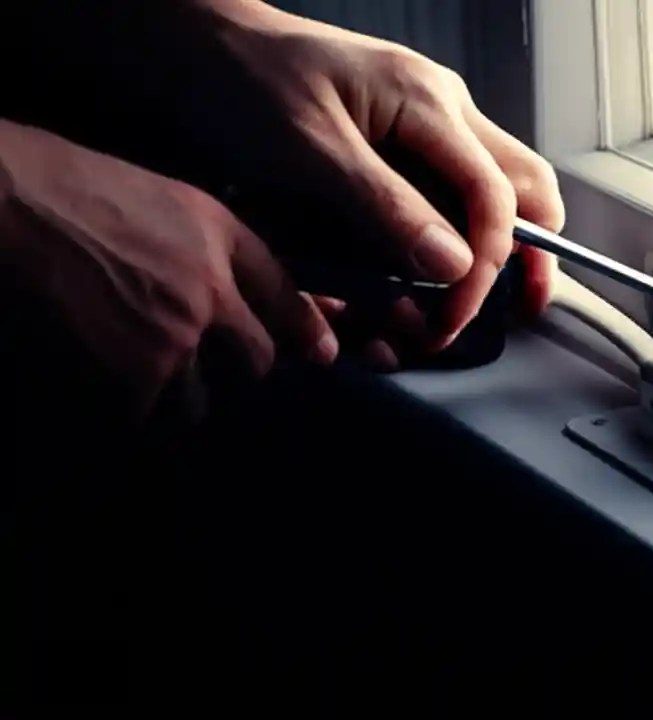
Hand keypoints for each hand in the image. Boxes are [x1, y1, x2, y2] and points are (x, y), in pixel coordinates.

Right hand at [0, 120, 336, 419]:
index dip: (305, 328)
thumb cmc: (63, 188)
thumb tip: (257, 291)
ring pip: (198, 399)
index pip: (285, 295)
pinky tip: (92, 381)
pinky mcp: (130, 383)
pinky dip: (120, 410)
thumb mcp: (158, 198)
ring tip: (130, 370)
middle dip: (232, 370)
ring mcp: (173, 343)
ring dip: (173, 396)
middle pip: (255, 362)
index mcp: (218, 238)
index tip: (320, 352)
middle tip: (191, 362)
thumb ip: (211, 243)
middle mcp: (210, 294)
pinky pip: (143, 417)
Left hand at [4, 0, 564, 370]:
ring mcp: (423, 126)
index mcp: (429, 104)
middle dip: (529, 254)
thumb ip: (387, 206)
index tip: (450, 318)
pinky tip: (418, 276)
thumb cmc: (241, 81)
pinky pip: (446, 195)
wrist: (192, 46)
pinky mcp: (397, 145)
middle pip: (523, 187)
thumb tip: (457, 266)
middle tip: (516, 312)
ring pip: (493, 194)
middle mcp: (441, 112)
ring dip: (488, 253)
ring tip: (459, 305)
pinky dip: (444, 241)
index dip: (488, 267)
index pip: (496, 197)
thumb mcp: (309, 150)